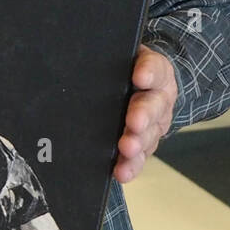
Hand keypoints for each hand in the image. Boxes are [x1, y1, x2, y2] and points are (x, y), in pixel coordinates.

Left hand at [113, 47, 177, 183]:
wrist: (144, 83)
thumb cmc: (124, 71)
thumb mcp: (121, 59)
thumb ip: (108, 58)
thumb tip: (72, 58)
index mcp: (153, 71)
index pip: (154, 67)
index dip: (148, 72)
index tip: (139, 77)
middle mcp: (158, 97)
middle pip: (153, 105)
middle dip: (143, 115)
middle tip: (134, 122)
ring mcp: (154, 122)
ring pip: (149, 133)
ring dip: (138, 142)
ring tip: (127, 149)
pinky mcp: (146, 143)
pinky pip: (139, 155)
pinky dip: (131, 165)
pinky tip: (121, 172)